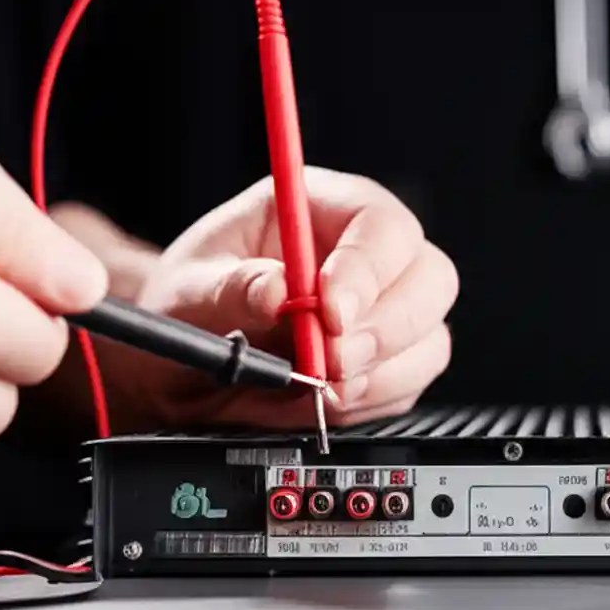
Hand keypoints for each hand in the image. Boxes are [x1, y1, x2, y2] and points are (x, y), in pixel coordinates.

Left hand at [92, 167, 457, 430]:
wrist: (180, 365)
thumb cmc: (190, 306)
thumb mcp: (189, 289)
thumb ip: (230, 288)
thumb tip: (275, 290)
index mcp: (324, 208)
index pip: (380, 225)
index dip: (367, 270)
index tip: (331, 314)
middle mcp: (368, 254)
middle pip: (429, 279)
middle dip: (386, 330)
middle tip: (332, 363)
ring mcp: (386, 310)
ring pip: (429, 339)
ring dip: (380, 373)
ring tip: (318, 387)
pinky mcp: (388, 363)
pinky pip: (407, 385)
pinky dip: (369, 401)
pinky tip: (323, 400)